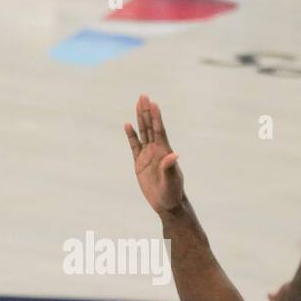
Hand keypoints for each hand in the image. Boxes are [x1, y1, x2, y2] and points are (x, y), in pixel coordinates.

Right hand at [124, 94, 183, 213]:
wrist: (167, 204)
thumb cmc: (173, 193)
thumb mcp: (172, 181)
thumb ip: (170, 168)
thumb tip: (173, 155)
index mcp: (164, 152)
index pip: (159, 131)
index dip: (156, 117)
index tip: (153, 103)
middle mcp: (156, 150)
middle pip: (150, 127)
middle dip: (147, 111)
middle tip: (144, 96)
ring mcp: (148, 155)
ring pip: (143, 133)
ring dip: (140, 118)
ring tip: (138, 103)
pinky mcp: (140, 163)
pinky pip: (134, 146)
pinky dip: (131, 135)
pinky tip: (128, 125)